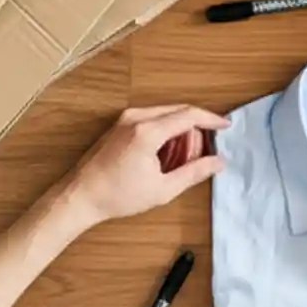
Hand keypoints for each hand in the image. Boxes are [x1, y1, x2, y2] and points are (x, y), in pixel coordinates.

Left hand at [64, 105, 229, 226]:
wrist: (80, 196)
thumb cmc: (117, 196)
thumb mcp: (163, 189)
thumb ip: (194, 173)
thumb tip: (218, 163)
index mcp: (148, 131)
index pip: (189, 115)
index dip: (211, 119)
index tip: (226, 126)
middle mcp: (136, 118)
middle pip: (178, 110)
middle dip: (198, 123)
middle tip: (210, 144)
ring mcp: (126, 118)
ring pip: (165, 112)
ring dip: (182, 125)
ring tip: (190, 150)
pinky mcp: (120, 124)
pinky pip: (152, 116)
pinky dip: (167, 126)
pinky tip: (170, 148)